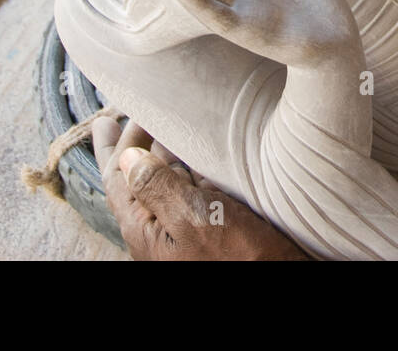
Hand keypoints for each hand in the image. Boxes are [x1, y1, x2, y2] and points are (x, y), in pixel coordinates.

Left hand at [92, 115, 306, 259]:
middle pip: (138, 180)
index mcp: (148, 229)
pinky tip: (196, 156)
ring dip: (160, 154)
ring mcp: (188, 230)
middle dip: (133, 147)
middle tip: (131, 117)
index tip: (111, 117)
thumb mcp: (194, 220)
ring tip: (158, 129)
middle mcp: (163, 230)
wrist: (285, 280)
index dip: (116, 145)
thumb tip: (128, 156)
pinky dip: (188, 169)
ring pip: (166, 184)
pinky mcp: (214, 229)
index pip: (119, 178)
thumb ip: (157, 187)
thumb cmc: (242, 261)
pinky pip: (191, 193)